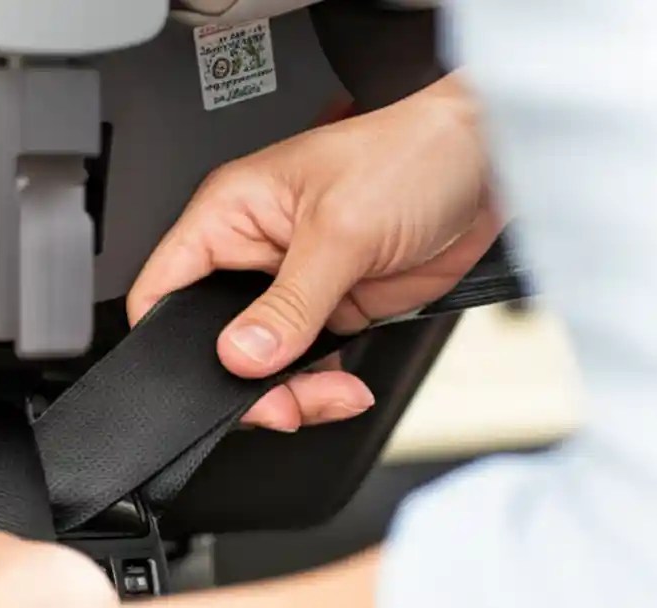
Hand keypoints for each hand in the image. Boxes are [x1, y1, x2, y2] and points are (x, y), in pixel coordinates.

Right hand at [128, 74, 501, 431]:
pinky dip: (322, 387)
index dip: (166, 340)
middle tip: (280, 404)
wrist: (492, 165)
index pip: (163, 286)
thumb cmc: (414, 154)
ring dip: (291, 391)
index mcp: (229, 214)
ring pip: (261, 361)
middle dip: (244, 381)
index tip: (210, 379)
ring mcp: (292, 283)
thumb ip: (289, 303)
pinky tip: (345, 389)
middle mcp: (253, 250)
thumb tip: (241, 356)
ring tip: (328, 396)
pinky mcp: (333, 306)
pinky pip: (307, 363)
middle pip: (211, 338)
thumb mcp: (342, 230)